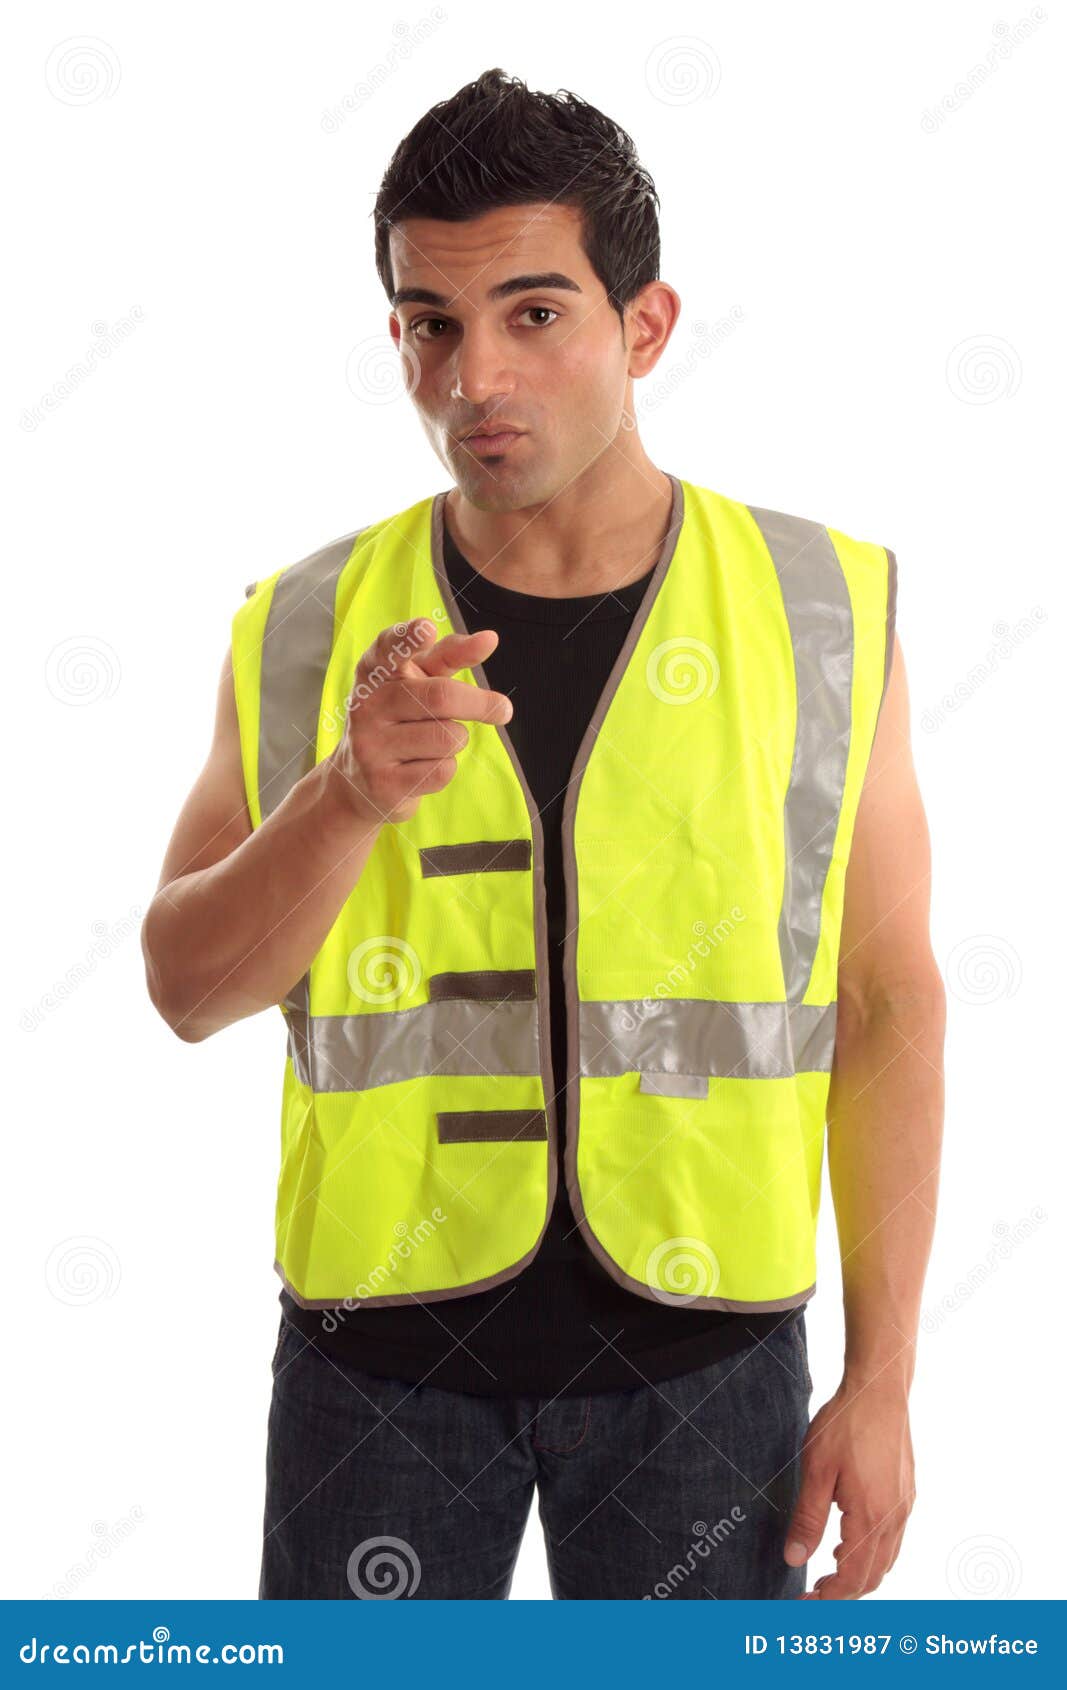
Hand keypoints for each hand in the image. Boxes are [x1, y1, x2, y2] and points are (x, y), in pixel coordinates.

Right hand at [329, 617, 512, 825]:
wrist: (357, 783)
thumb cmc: (399, 718)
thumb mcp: (417, 681)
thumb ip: (449, 655)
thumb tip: (489, 638)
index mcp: (373, 673)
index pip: (387, 649)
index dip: (407, 638)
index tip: (427, 628)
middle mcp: (366, 706)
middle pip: (440, 696)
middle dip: (480, 704)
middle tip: (504, 709)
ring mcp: (371, 746)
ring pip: (448, 737)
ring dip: (457, 739)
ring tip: (435, 743)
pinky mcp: (384, 784)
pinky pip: (442, 771)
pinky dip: (446, 768)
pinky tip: (423, 768)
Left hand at [784, 1375, 915, 1597]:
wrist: (879, 1390)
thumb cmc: (845, 1425)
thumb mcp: (816, 1470)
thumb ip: (807, 1518)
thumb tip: (796, 1559)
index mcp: (871, 1517)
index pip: (853, 1578)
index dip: (830, 1598)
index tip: (806, 1603)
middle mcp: (894, 1518)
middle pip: (874, 1576)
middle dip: (845, 1592)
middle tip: (815, 1593)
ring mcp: (905, 1506)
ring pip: (887, 1559)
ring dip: (860, 1573)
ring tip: (829, 1570)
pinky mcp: (907, 1493)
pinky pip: (894, 1539)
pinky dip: (873, 1552)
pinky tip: (850, 1540)